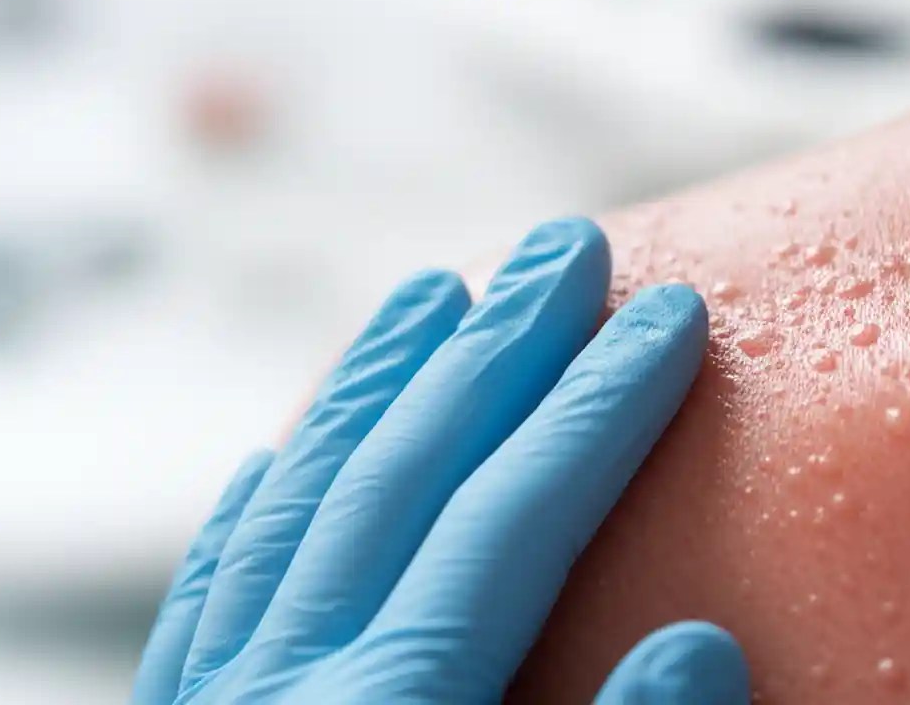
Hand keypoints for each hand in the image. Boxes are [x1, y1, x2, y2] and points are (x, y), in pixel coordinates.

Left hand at [132, 219, 749, 703]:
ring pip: (304, 500)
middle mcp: (293, 682)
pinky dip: (255, 510)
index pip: (517, 514)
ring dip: (377, 385)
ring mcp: (222, 701)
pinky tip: (274, 456)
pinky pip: (212, 588)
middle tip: (560, 249)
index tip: (664, 316)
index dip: (602, 408)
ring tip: (432, 292)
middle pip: (410, 469)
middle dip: (500, 347)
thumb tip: (697, 644)